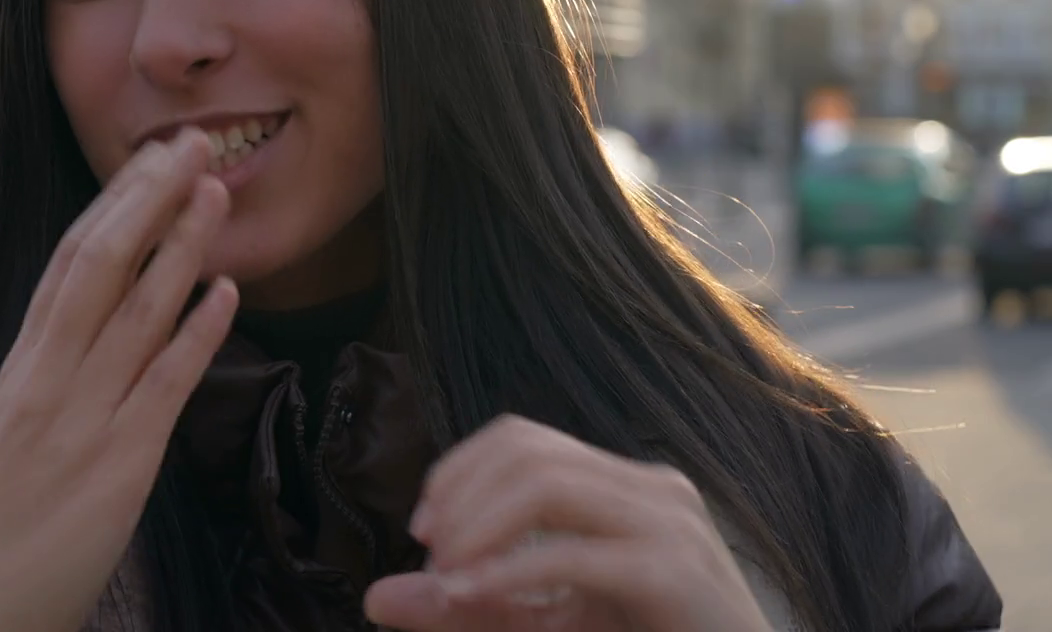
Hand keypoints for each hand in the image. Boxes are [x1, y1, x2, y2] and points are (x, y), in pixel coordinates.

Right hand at [0, 129, 237, 631]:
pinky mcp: (120, 464)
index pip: (67, 262)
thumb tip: (111, 313)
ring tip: (217, 193)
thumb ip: (59, 369)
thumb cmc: (2, 520)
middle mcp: (47, 380)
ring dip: (181, 247)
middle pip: (99, 266)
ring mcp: (82, 419)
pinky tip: (227, 293)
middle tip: (194, 143)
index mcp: (20, 367)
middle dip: (148, 198)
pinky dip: (197, 334)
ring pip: (136, 312)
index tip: (151, 156)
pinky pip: (164, 385)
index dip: (114, 203)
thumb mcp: (17, 426)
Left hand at [364, 416, 775, 631]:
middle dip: (460, 496)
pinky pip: (572, 553)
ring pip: (546, 482)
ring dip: (477, 529)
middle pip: (526, 449)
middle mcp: (651, 489)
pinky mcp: (673, 572)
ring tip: (448, 580)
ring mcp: (669, 524)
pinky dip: (508, 574)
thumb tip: (377, 598)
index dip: (458, 472)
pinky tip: (472, 597)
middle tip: (430, 559)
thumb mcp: (544, 625)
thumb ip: (467, 607)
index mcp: (624, 487)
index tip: (424, 533)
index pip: (522, 438)